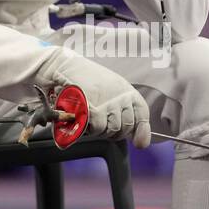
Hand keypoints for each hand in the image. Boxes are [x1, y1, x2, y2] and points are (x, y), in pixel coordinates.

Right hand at [35, 48, 151, 147]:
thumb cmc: (87, 81)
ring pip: (113, 129)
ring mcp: (108, 102)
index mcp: (128, 90)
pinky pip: (99, 129)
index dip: (141, 131)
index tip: (138, 142)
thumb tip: (141, 141)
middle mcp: (121, 96)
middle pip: (126, 126)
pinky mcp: (94, 108)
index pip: (142, 115)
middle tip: (102, 126)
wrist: (66, 67)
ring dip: (101, 131)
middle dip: (115, 132)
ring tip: (91, 121)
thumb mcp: (111, 91)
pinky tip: (85, 120)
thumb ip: (125, 111)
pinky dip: (90, 129)